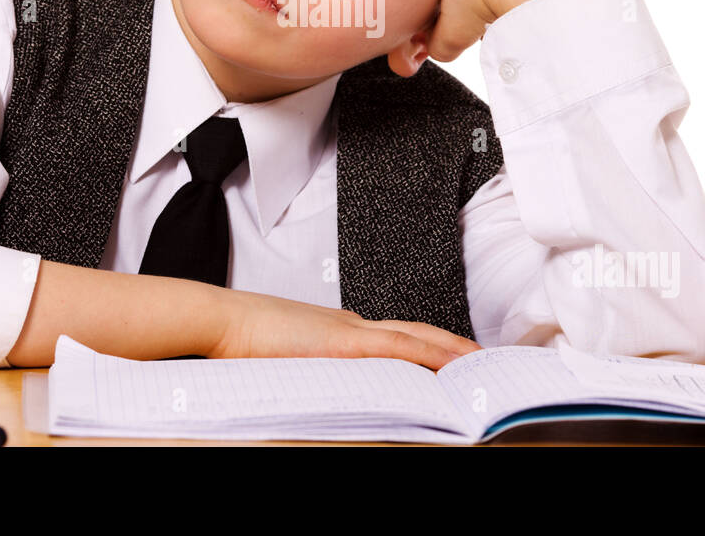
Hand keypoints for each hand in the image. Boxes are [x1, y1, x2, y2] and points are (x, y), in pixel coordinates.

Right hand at [207, 288, 483, 370]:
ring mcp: (349, 330)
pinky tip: (456, 364)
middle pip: (415, 331)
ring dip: (453, 350)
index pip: (394, 334)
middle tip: (484, 359)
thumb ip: (310, 365)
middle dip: (451, 345)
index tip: (450, 356)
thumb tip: (319, 384)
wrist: (220, 321)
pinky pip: (401, 347)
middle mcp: (350, 324)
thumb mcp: (284, 355)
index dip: (426, 343)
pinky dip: (433, 353)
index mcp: (335, 328)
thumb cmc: (239, 340)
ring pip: (417, 336)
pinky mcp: (345, 340)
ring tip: (484, 364)